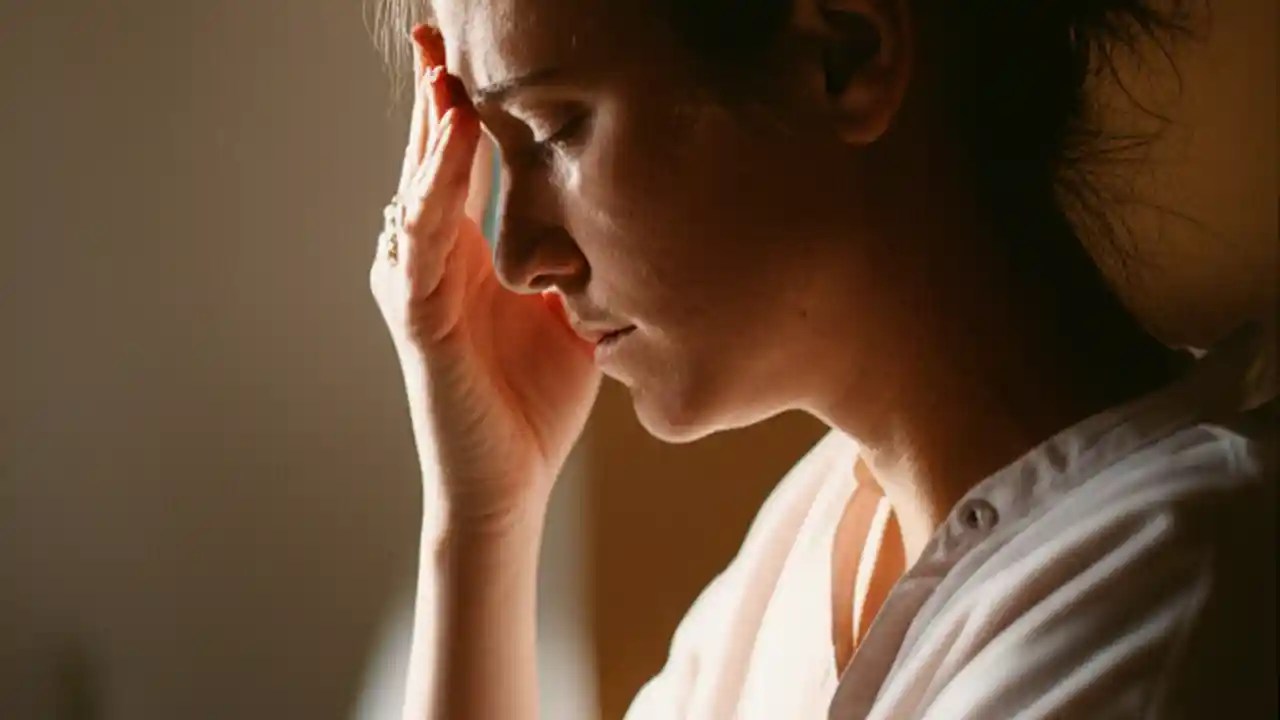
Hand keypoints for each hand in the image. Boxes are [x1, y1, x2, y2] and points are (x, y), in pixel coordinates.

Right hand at [369, 25, 600, 528]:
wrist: (510, 481)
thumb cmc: (536, 401)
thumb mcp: (571, 311)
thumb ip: (579, 258)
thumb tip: (629, 207)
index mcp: (468, 252)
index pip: (461, 163)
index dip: (462, 105)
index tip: (471, 46)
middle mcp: (434, 257)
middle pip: (428, 158)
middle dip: (433, 92)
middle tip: (435, 28)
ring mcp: (417, 283)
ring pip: (417, 187)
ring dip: (431, 126)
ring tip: (445, 66)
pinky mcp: (415, 316)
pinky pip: (420, 240)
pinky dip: (434, 188)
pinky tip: (452, 139)